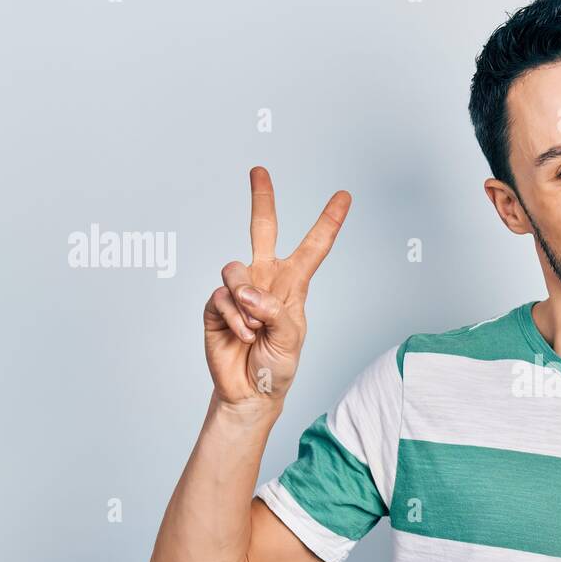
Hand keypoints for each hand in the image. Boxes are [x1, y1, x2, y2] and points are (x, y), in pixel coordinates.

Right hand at [203, 167, 350, 409]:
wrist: (250, 390)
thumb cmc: (279, 364)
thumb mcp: (291, 338)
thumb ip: (274, 310)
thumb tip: (247, 291)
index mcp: (293, 284)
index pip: (314, 247)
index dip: (328, 222)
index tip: (344, 196)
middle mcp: (265, 279)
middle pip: (262, 230)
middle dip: (261, 200)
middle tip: (259, 171)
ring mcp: (239, 290)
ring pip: (235, 269)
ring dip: (246, 302)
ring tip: (254, 328)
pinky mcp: (216, 304)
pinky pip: (221, 296)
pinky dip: (234, 319)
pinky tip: (241, 336)